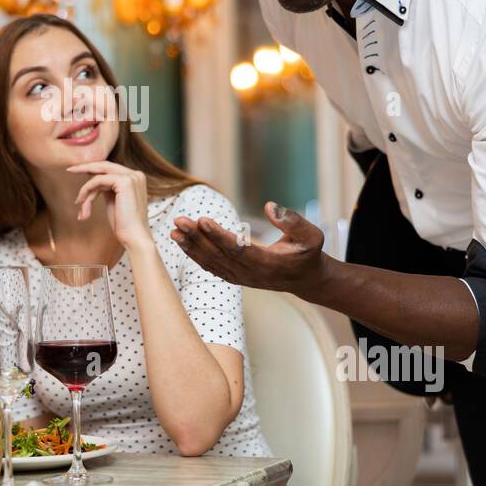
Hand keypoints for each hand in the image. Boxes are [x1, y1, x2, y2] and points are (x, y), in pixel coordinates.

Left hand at [68, 161, 152, 249]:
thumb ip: (106, 188)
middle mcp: (135, 174)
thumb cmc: (123, 224)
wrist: (134, 237)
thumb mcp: (113, 201)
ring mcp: (131, 177)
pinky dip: (87, 190)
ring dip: (86, 190)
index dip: (93, 169)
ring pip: (99, 175)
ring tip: (80, 204)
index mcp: (135, 178)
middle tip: (69, 170)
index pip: (109, 169)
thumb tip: (92, 178)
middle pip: (104, 165)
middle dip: (85, 167)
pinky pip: (98, 180)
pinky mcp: (124, 182)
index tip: (77, 170)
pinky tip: (83, 203)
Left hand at [171, 201, 327, 297]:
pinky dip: (194, 254)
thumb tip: (270, 206)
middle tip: (180, 221)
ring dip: (191, 246)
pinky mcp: (234, 277)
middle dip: (197, 237)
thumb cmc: (307, 253)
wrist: (304, 278)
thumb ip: (293, 221)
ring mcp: (240, 278)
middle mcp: (250, 274)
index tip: (202, 220)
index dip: (219, 235)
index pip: (238, 249)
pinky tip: (181, 241)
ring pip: (211, 262)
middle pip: (218, 255)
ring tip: (174, 230)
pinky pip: (210, 266)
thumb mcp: (311, 236)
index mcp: (267, 264)